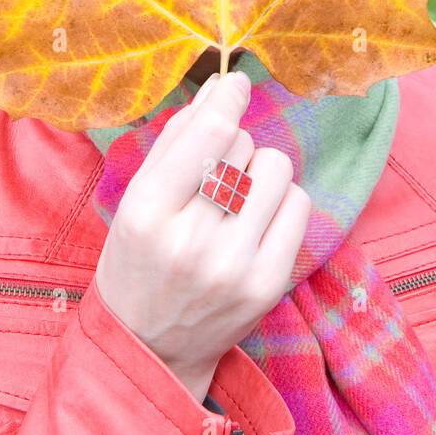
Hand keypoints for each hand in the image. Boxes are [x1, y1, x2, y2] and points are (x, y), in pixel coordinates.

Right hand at [94, 70, 310, 403]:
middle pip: (242, 145)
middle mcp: (191, 239)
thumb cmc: (139, 261)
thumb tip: (223, 86)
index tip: (236, 84)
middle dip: (233, 147)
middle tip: (215, 175)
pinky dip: (283, 202)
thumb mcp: (135, 200)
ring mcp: (234, 265)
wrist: (151, 350)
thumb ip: (175, 141)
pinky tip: (258, 221)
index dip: (229, 97)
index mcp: (147, 211)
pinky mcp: (268, 284)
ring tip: (238, 200)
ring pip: (277, 169)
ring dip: (261, 172)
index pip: (208, 132)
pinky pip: (300, 206)